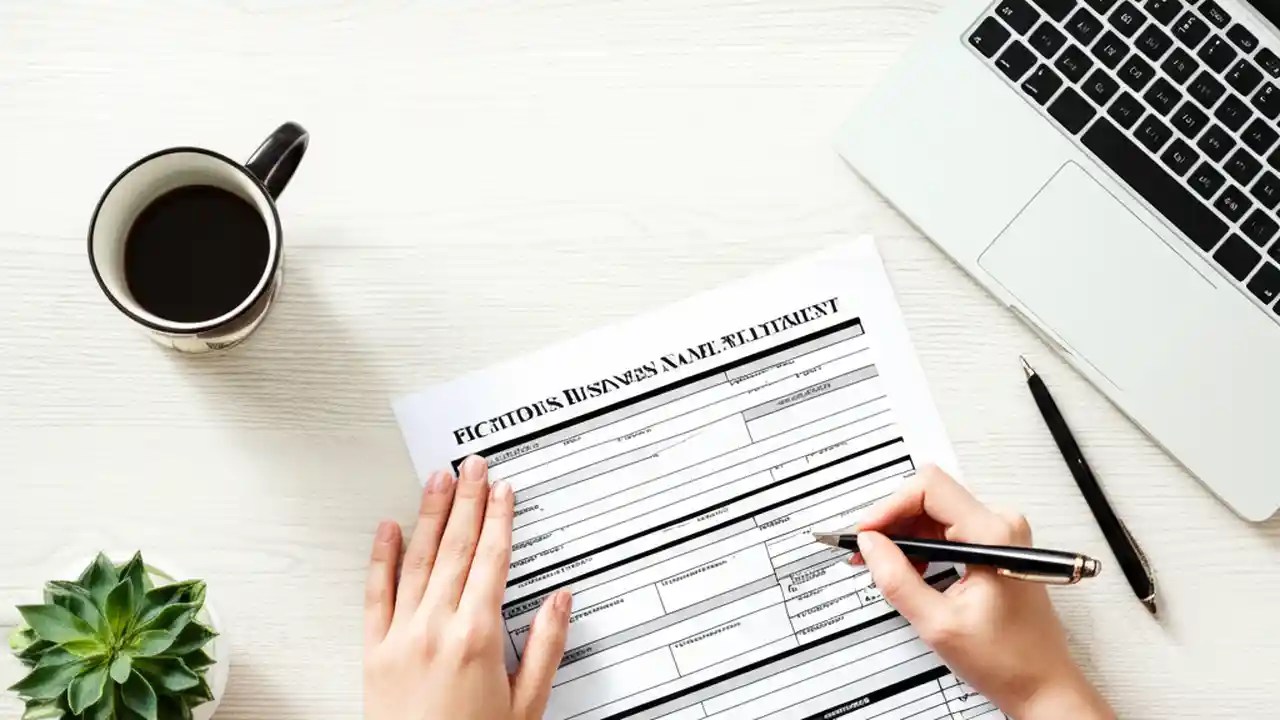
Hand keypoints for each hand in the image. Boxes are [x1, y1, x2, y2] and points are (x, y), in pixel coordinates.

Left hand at [363, 456, 572, 719]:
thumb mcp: (526, 706)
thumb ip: (544, 649)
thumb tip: (560, 603)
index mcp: (477, 638)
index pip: (491, 560)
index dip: (498, 520)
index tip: (502, 492)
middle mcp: (436, 629)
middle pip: (455, 549)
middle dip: (466, 502)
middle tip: (472, 468)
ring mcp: (400, 637)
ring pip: (416, 560)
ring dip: (429, 515)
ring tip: (437, 481)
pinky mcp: (373, 651)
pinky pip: (375, 593)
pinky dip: (381, 557)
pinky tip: (387, 529)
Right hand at [852, 466, 1113, 719]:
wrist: (1042, 683)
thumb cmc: (1007, 660)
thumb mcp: (938, 623)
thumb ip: (897, 579)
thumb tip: (869, 543)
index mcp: (993, 536)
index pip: (929, 488)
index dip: (889, 507)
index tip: (865, 533)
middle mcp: (1001, 525)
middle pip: (929, 497)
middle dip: (892, 522)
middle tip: (865, 552)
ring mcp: (1000, 534)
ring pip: (934, 514)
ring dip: (904, 536)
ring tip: (882, 566)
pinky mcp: (995, 546)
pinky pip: (947, 530)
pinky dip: (921, 546)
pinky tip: (908, 571)